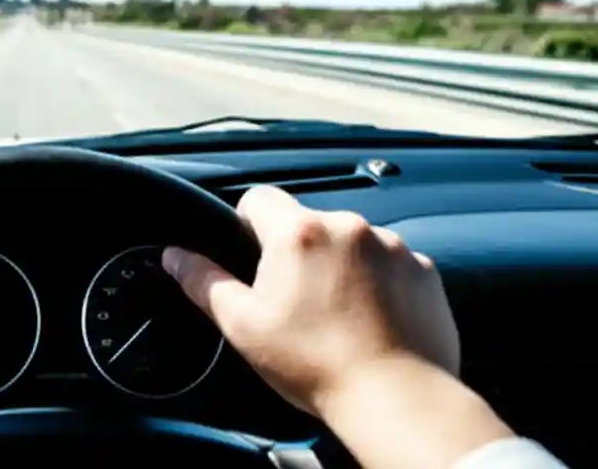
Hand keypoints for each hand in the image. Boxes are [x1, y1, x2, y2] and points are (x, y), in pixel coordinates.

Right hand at [161, 185, 457, 415]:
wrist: (397, 398)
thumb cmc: (316, 365)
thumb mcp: (243, 326)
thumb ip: (203, 282)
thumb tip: (173, 255)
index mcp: (298, 232)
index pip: (257, 199)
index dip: (245, 226)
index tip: (251, 259)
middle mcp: (348, 226)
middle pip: (306, 223)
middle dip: (296, 253)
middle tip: (294, 303)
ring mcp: (392, 245)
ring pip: (350, 242)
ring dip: (340, 266)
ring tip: (337, 317)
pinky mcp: (424, 269)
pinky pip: (390, 263)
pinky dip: (379, 283)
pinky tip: (371, 320)